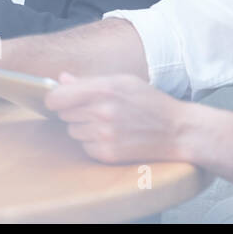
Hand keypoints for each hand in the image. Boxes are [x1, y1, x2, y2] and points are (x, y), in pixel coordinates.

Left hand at [46, 72, 191, 163]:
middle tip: (96, 109)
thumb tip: (61, 80)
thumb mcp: (123, 81)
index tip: (59, 99)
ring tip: (107, 123)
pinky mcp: (108, 154)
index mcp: (104, 88)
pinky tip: (112, 137)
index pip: (57, 97)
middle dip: (75, 111)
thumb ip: (89, 81)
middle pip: (64, 114)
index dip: (55, 98)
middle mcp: (102, 112)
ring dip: (83, 127)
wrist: (177, 131)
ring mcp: (104, 135)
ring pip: (73, 131)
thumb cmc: (150, 102)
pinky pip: (85, 147)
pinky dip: (93, 143)